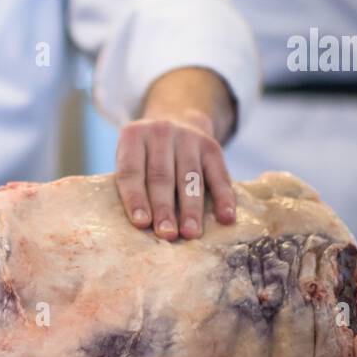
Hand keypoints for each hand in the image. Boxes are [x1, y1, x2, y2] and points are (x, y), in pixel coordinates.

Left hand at [115, 108, 236, 240]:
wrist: (176, 122)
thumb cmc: (144, 156)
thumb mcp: (130, 159)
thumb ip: (133, 185)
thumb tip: (143, 227)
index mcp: (132, 137)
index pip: (131, 171)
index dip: (135, 198)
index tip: (141, 223)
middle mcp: (160, 132)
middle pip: (161, 176)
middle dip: (164, 208)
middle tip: (166, 234)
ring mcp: (188, 137)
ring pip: (190, 178)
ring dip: (191, 209)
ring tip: (191, 233)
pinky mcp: (211, 146)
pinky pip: (219, 174)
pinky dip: (224, 197)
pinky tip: (226, 217)